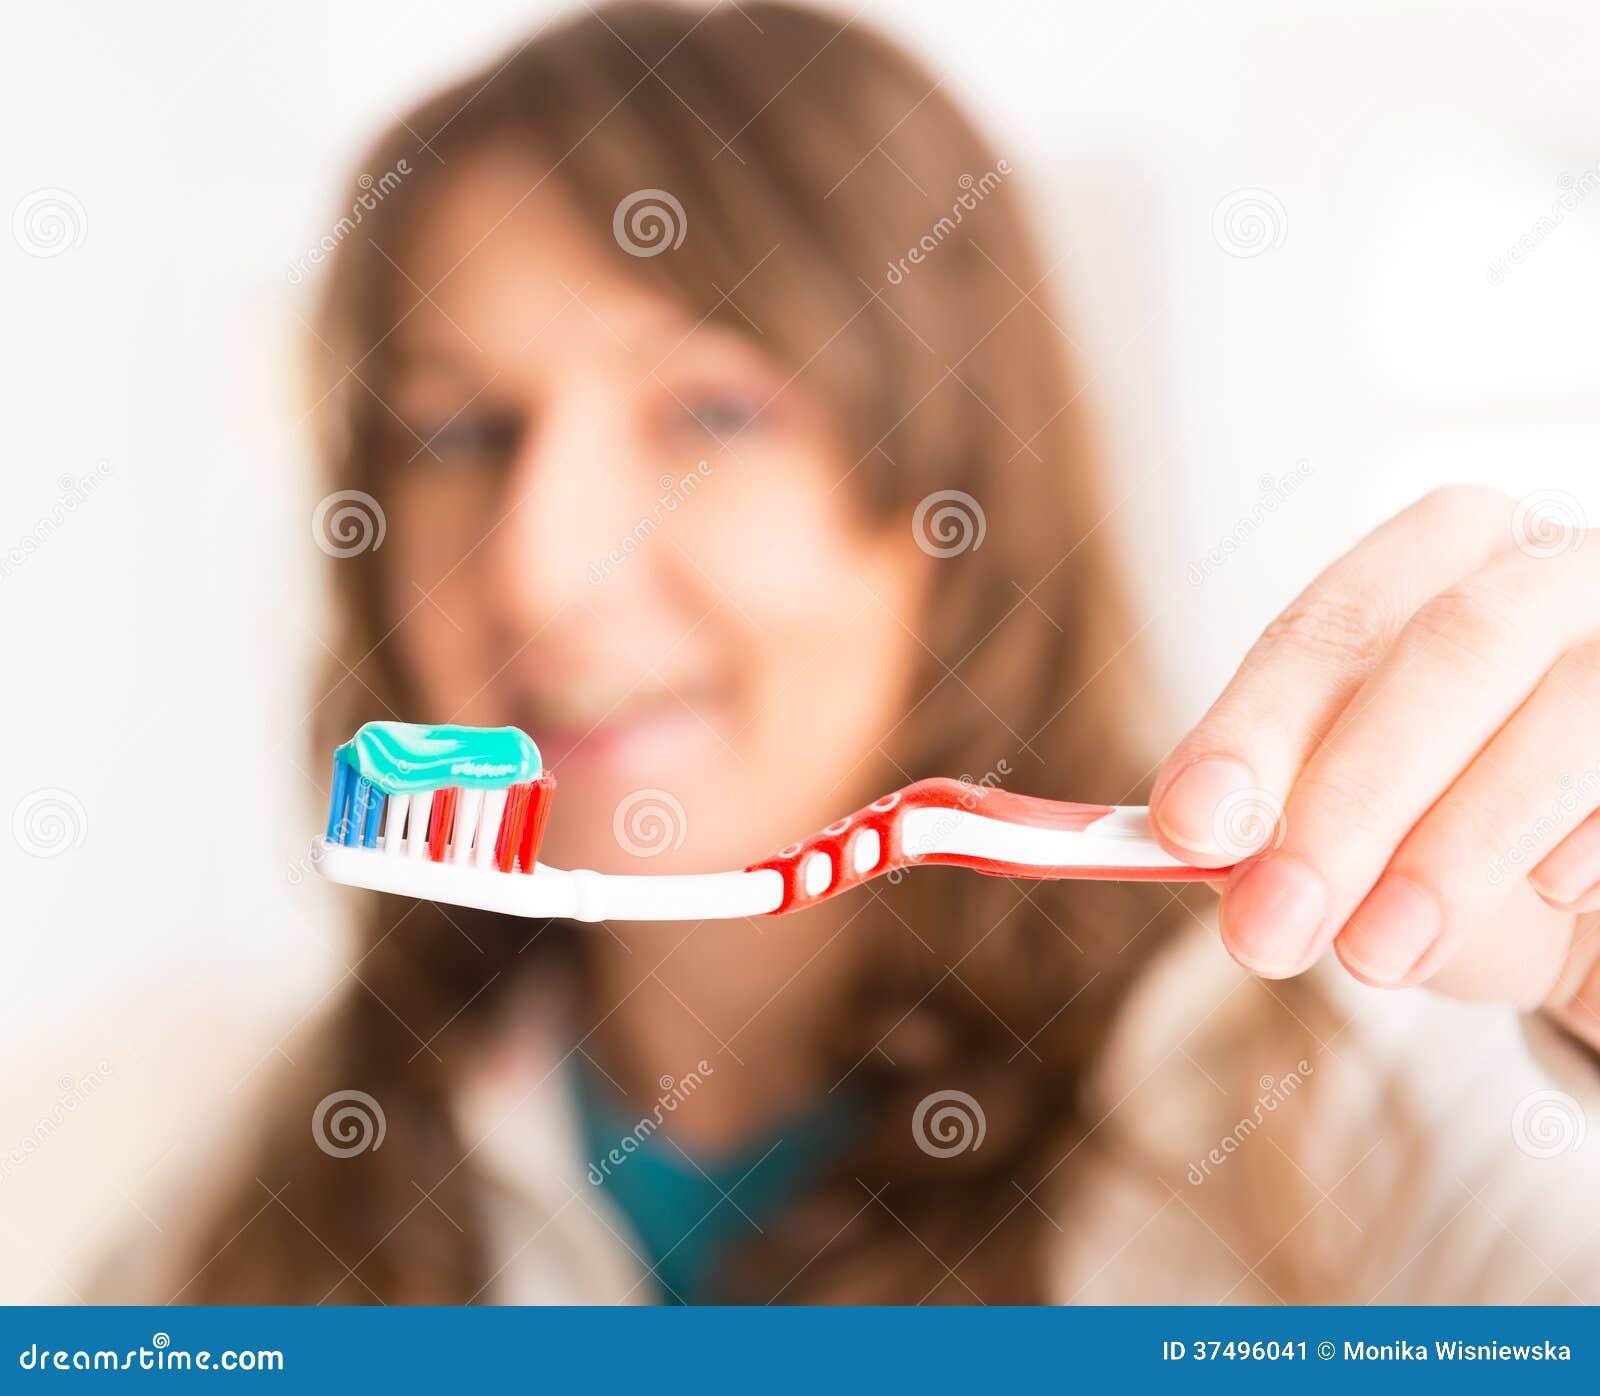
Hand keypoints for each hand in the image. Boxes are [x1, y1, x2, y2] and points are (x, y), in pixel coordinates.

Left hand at [1148, 485, 1599, 1048]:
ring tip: (1375, 956)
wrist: (1598, 870)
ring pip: (1570, 712)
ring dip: (1461, 846)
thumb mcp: (1359, 814)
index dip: (1253, 729)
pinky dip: (1588, 842)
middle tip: (1269, 928)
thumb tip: (1203, 853)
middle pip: (1449, 652)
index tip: (1188, 825)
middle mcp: (1549, 565)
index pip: (1326, 631)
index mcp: (1436, 552)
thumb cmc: (1462, 813)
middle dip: (1349, 801)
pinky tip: (1549, 897)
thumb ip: (1282, 820)